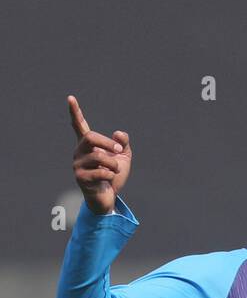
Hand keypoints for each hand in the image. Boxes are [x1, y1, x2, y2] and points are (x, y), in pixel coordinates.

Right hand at [68, 94, 131, 215]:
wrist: (108, 199)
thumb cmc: (113, 177)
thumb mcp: (123, 159)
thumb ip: (123, 144)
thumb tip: (119, 134)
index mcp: (88, 145)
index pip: (79, 125)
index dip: (75, 112)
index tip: (71, 98)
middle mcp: (79, 152)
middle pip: (90, 137)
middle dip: (108, 143)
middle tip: (120, 151)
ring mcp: (78, 165)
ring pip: (98, 157)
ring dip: (113, 164)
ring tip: (115, 171)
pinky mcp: (81, 178)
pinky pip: (100, 172)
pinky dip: (111, 175)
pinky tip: (110, 180)